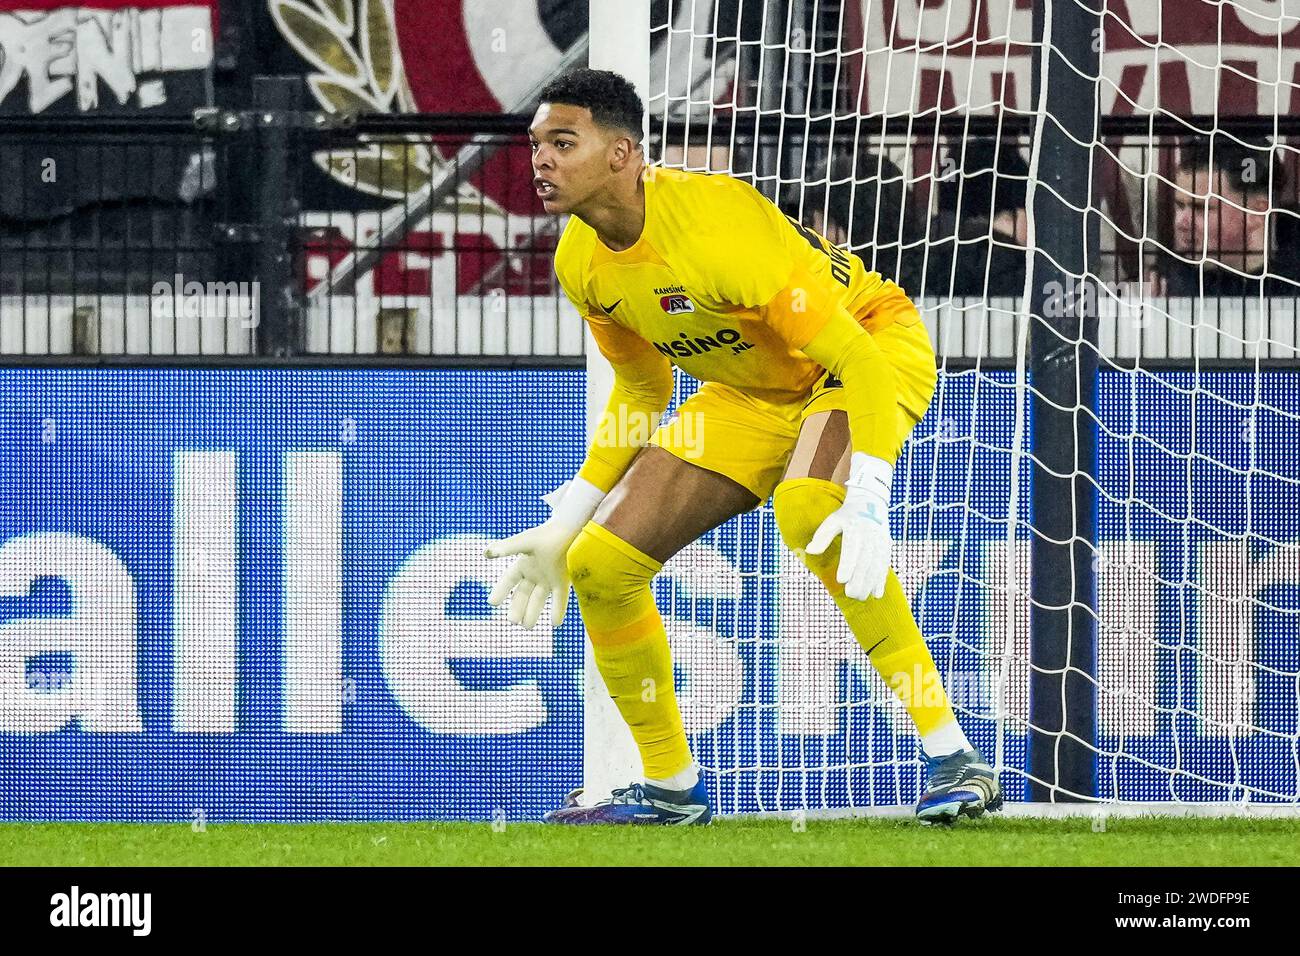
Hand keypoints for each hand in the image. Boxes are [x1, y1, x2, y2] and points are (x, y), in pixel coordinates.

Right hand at [485, 519, 581, 629]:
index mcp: (522, 564)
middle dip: (517, 608)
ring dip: (533, 613)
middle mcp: (533, 574)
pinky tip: (556, 623)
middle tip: (512, 621)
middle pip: (522, 595)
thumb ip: (507, 548)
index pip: (508, 581)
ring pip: (538, 600)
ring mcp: (548, 579)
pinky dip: (557, 610)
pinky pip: (559, 599)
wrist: (569, 528)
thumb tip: (487, 553)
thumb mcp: (524, 542)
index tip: (492, 602)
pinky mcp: (562, 581)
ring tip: (527, 627)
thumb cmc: (545, 534)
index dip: (500, 591)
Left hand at [805, 453, 892, 600]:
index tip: (841, 580)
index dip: (848, 565)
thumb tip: (809, 551)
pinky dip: (881, 581)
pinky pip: (885, 567)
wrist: (871, 503)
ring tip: (860, 597)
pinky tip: (876, 594)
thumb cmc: (846, 516)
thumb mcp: (832, 521)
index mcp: (854, 528)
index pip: (852, 549)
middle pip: (866, 561)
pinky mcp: (887, 548)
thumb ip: (822, 537)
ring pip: (876, 566)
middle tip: (850, 594)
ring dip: (870, 583)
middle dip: (859, 579)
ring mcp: (880, 543)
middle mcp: (870, 536)